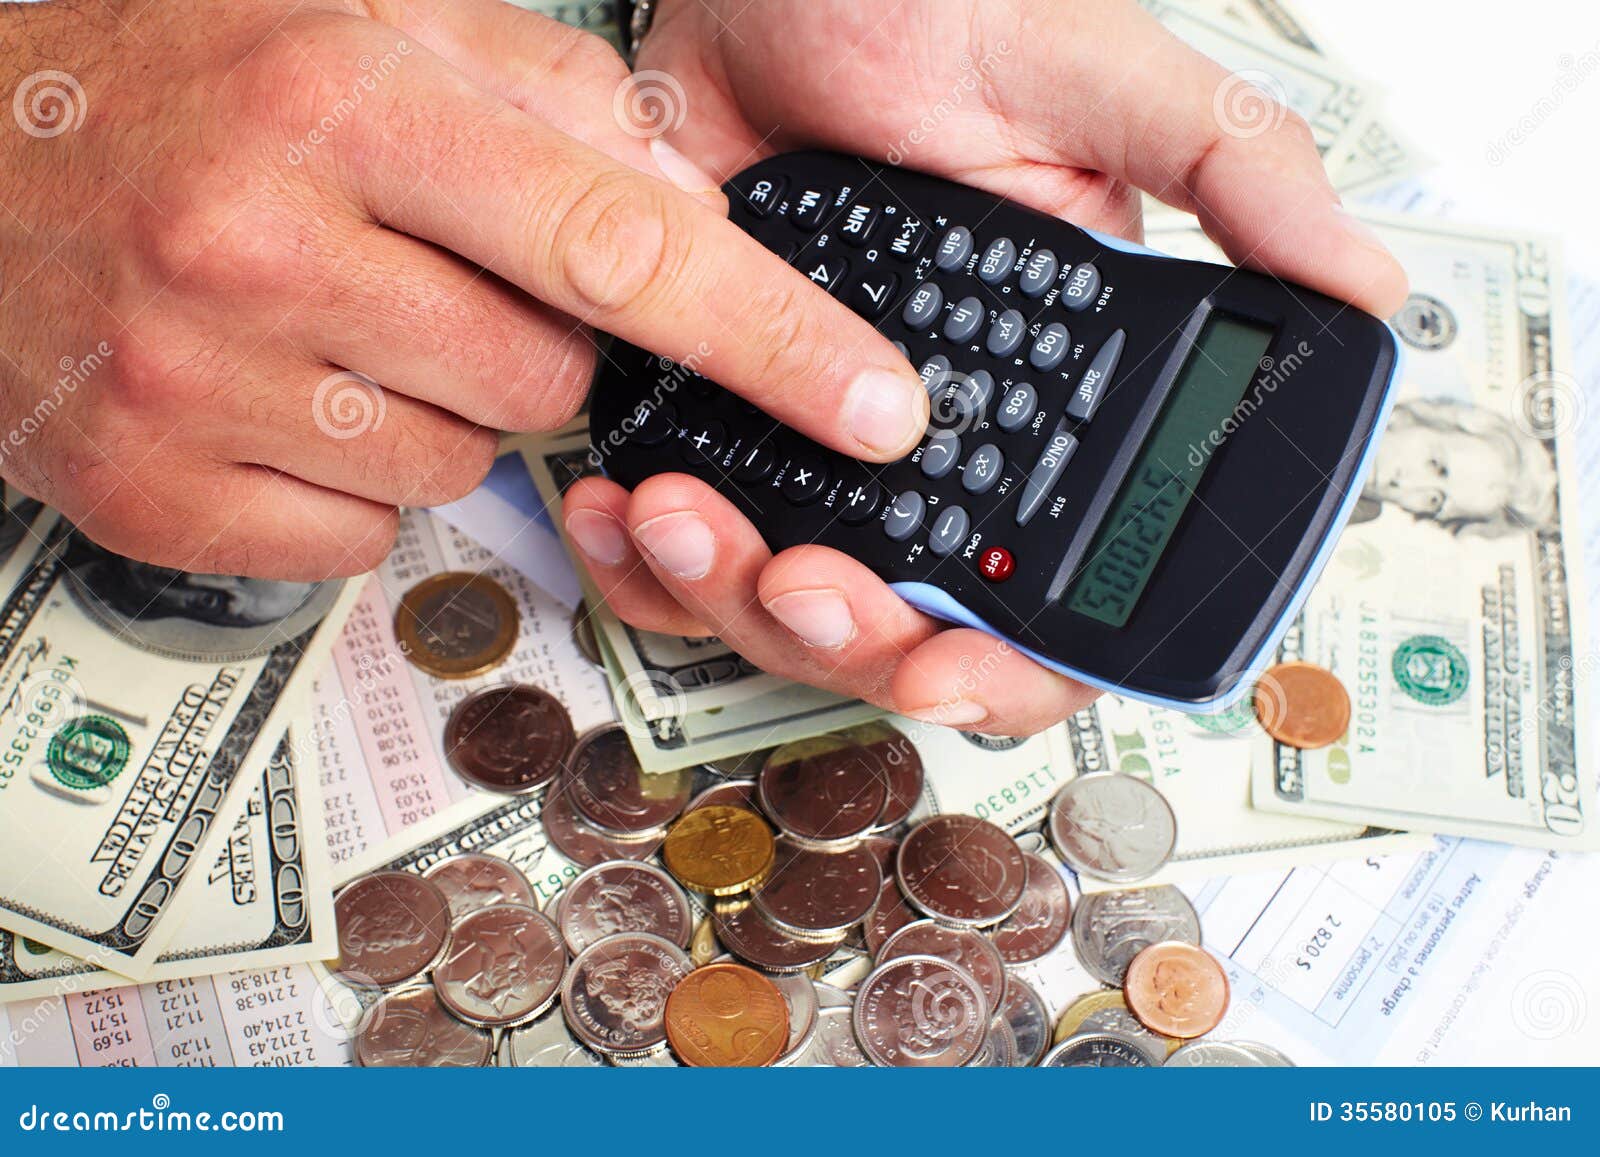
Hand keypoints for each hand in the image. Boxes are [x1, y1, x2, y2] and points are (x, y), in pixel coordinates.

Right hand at [0, 0, 926, 576]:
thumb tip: (696, 214)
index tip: (878, 405)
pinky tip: (280, 395)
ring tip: (336, 322)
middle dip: (537, 342)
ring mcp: (196, 381)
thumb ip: (553, 99)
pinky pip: (357, 539)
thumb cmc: (178, 72)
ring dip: (436, 407)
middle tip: (436, 272)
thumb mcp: (369, 16)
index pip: (621, 243)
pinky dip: (350, 479)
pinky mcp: (151, 490)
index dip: (771, 338)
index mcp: (343, 99)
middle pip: (547, 376)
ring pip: (457, 466)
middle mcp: (264, 242)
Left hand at [561, 0, 1409, 734]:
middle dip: (850, 646)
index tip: (946, 668)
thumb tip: (1368, 290)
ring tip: (684, 520)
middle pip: (908, 637)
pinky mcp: (718, 425)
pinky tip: (623, 516)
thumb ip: (1235, 174)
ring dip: (732, 600)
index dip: (1009, 668)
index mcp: (1046, 408)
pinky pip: (680, 548)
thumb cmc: (925, 9)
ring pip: (785, 611)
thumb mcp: (1100, 77)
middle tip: (804, 584)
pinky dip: (643, 561)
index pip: (1057, 597)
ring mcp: (816, 448)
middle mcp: (935, 454)